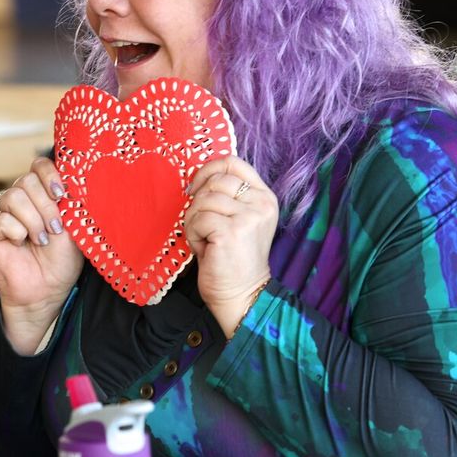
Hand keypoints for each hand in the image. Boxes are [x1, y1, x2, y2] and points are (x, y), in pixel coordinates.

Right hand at [0, 157, 82, 353]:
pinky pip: (1, 218)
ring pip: (13, 196)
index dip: (50, 174)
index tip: (62, 194)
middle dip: (45, 205)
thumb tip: (71, 177)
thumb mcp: (74, 227)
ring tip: (41, 240)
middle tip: (54, 228)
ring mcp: (4, 214)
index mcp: (42, 195)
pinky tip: (21, 245)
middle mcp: (22, 200)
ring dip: (32, 219)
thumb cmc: (62, 262)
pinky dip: (16, 231)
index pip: (39, 165)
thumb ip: (69, 200)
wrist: (46, 291)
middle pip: (27, 180)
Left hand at [183, 157, 277, 338]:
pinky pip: (197, 219)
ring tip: (205, 240)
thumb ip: (225, 196)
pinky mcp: (232, 231)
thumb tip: (195, 178)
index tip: (194, 188)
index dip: (207, 170)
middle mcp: (261, 203)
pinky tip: (205, 248)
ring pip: (203, 200)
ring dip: (194, 221)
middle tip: (202, 226)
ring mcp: (249, 216)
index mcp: (264, 196)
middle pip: (215, 181)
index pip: (232, 162)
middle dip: (198, 202)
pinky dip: (193, 234)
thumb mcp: (236, 219)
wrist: (242, 294)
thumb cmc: (232, 258)